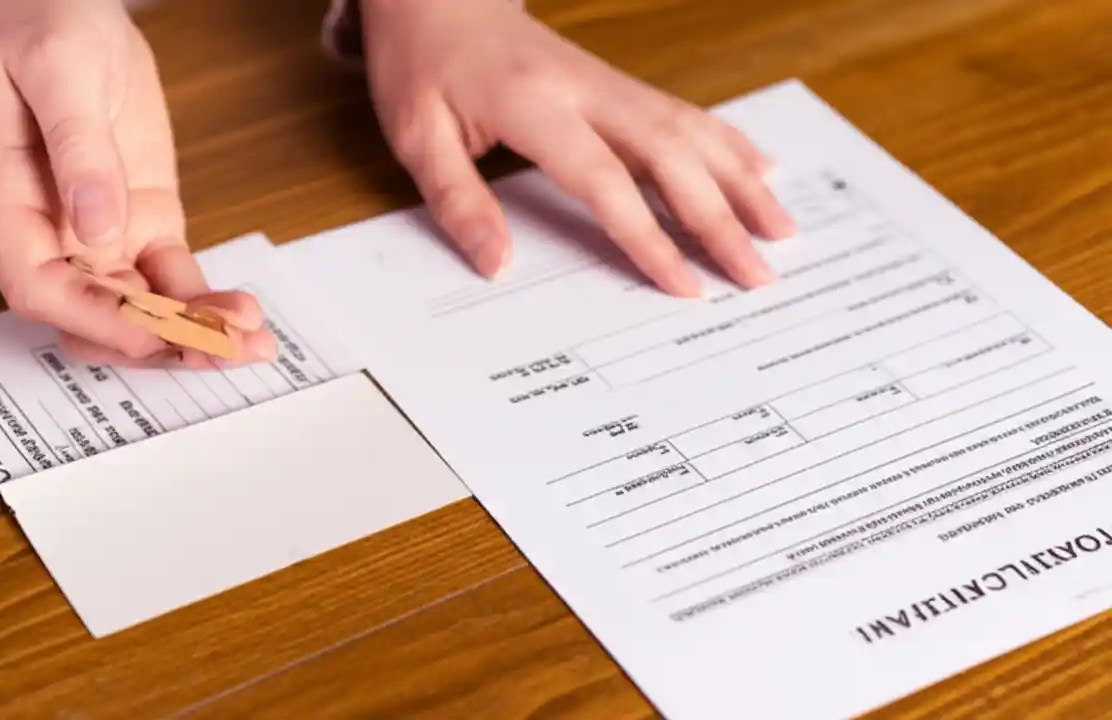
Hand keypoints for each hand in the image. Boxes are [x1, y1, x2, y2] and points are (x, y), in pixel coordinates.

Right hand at [0, 0, 275, 368]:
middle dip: (159, 340)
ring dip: (194, 334)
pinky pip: (174, 282)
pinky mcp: (144, 227)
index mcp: (6, 204)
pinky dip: (208, 304)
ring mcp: (100, 237)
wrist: (72, 12)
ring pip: (142, 310)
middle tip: (225, 347)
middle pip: (96, 316)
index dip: (96, 318)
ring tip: (253, 341)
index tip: (154, 330)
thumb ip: (76, 150)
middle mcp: (51, 235)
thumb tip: (96, 226)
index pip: (40, 286)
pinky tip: (248, 319)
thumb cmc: (47, 32)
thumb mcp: (60, 74)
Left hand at [360, 0, 796, 295]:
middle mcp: (586, 90)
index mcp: (534, 105)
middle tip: (761, 273)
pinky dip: (727, 142)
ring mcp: (609, 82)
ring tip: (782, 230)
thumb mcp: (418, 136)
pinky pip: (683, 112)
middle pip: (670, 155)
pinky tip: (761, 168)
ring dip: (741, 181)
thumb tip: (497, 266)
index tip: (686, 285)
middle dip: (721, 218)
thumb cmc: (424, 66)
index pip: (606, 180)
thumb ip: (458, 200)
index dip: (650, 236)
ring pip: (690, 130)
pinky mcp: (617, 82)